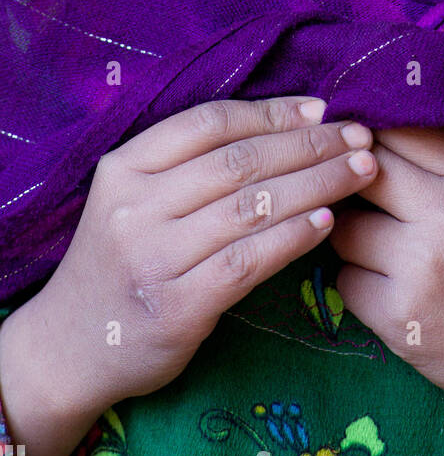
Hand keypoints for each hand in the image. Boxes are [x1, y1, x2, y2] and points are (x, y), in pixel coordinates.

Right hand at [8, 95, 378, 440]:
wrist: (71, 346)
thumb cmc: (124, 260)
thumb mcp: (137, 198)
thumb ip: (193, 164)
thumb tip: (291, 122)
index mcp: (125, 167)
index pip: (209, 123)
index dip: (272, 112)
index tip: (321, 109)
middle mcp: (135, 207)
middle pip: (239, 161)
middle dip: (309, 145)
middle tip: (360, 136)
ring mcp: (154, 257)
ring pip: (252, 206)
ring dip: (316, 184)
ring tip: (360, 171)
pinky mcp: (177, 306)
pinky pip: (249, 259)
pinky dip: (293, 236)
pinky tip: (327, 221)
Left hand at [329, 126, 443, 455]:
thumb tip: (368, 137)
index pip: (395, 131)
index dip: (373, 143)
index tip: (368, 158)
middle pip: (360, 175)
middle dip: (356, 189)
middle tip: (372, 207)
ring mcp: (420, 267)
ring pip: (344, 229)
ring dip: (354, 240)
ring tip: (387, 254)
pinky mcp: (400, 317)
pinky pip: (345, 281)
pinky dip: (361, 286)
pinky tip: (393, 293)